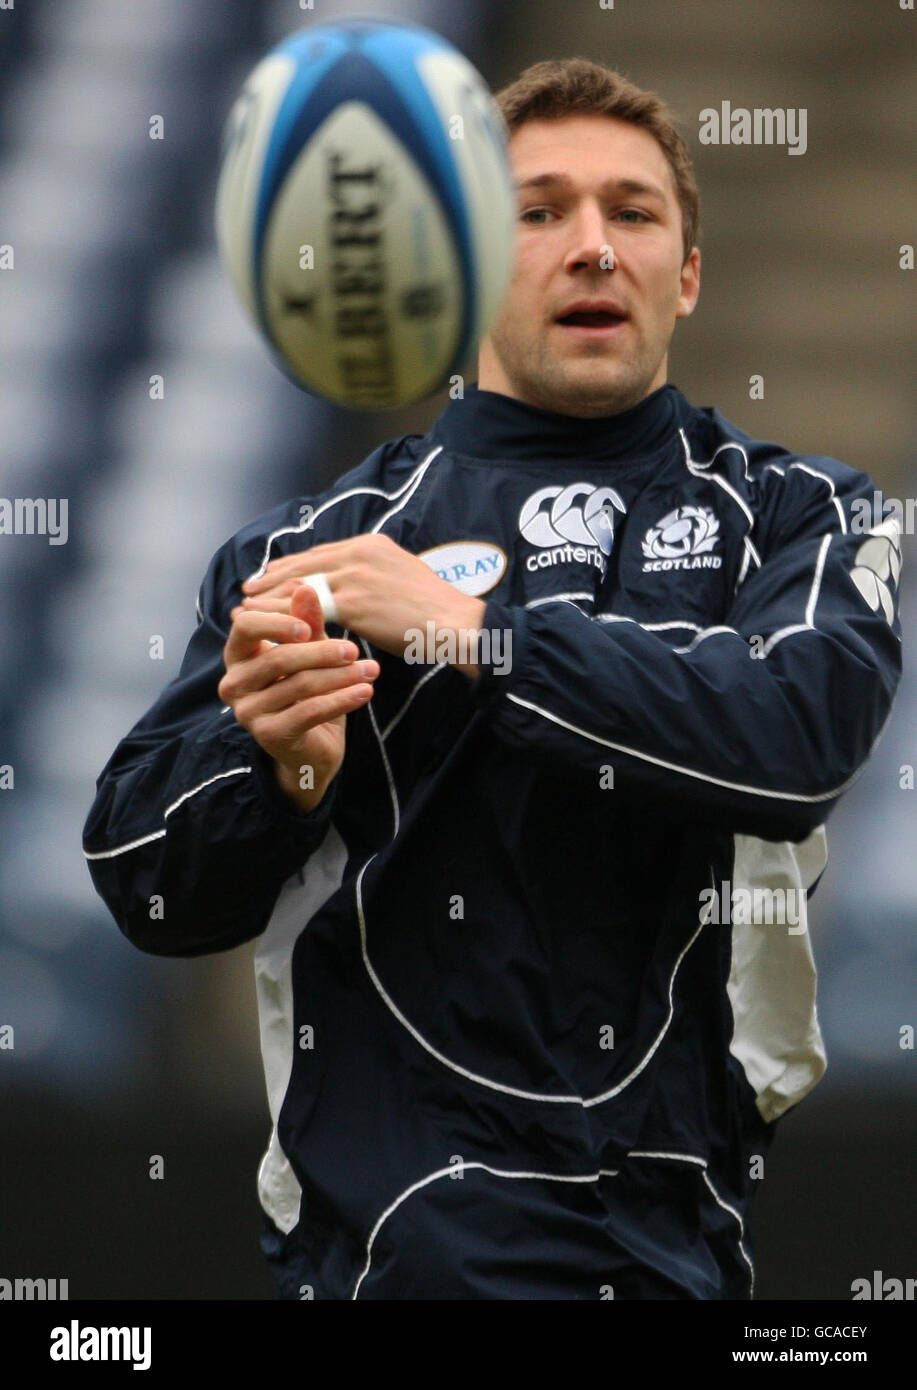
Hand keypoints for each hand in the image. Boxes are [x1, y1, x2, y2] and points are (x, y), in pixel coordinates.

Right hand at [218, 585, 379, 811]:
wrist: (314, 749)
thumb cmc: (308, 694)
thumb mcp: (311, 653)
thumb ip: (306, 623)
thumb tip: (306, 587)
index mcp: (238, 656)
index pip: (245, 625)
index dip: (277, 621)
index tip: (310, 625)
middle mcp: (234, 684)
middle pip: (278, 657)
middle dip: (321, 652)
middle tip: (354, 648)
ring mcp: (248, 713)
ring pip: (298, 685)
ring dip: (340, 676)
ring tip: (371, 669)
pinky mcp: (268, 736)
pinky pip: (309, 712)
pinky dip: (341, 700)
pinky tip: (365, 692)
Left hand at [241, 533, 484, 675]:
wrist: (455, 625)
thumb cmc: (434, 614)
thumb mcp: (402, 580)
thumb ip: (374, 576)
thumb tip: (355, 585)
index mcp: (372, 545)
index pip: (321, 552)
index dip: (292, 564)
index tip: (270, 574)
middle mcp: (361, 553)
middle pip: (305, 563)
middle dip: (273, 576)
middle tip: (248, 588)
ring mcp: (357, 575)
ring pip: (301, 584)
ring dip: (271, 596)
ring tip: (248, 607)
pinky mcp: (355, 601)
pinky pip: (309, 608)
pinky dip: (285, 616)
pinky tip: (269, 625)